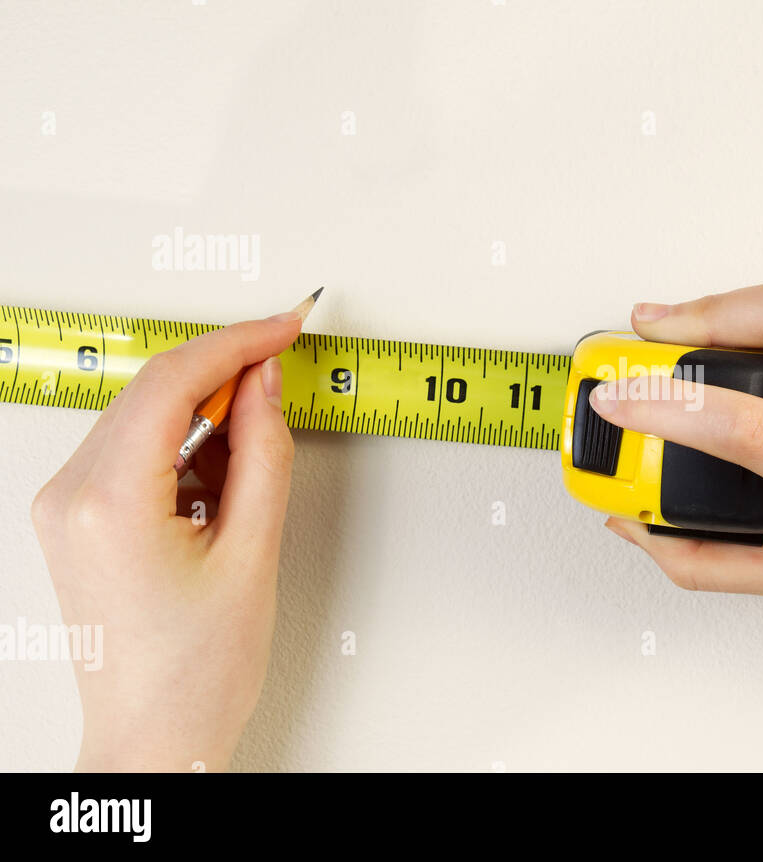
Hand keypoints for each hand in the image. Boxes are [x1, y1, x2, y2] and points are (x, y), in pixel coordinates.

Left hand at [31, 311, 303, 770]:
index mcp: (108, 501)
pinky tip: (216, 492)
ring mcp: (63, 506)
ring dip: (203, 419)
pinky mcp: (74, 517)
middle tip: (282, 377)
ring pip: (142, 417)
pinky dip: (181, 450)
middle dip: (222, 374)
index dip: (237, 342)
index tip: (284, 326)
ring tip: (246, 483)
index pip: (172, 382)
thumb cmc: (198, 670)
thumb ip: (263, 451)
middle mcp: (69, 495)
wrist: (155, 736)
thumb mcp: (253, 551)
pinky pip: (130, 451)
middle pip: (151, 391)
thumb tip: (264, 383)